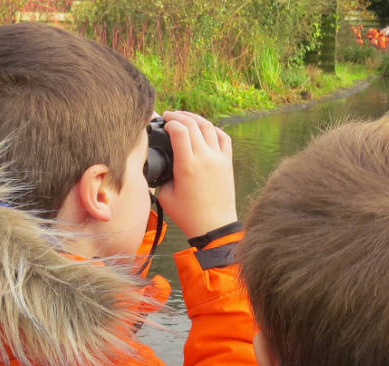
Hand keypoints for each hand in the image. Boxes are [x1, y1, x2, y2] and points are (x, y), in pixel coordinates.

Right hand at [154, 111, 236, 238]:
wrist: (214, 227)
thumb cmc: (188, 215)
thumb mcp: (164, 195)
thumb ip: (161, 175)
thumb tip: (161, 162)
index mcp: (187, 165)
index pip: (179, 130)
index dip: (169, 121)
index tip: (162, 122)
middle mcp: (205, 158)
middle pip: (193, 123)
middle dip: (178, 116)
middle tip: (169, 116)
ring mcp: (219, 158)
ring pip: (208, 126)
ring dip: (194, 118)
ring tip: (184, 118)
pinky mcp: (227, 163)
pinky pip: (223, 137)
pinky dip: (213, 128)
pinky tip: (204, 129)